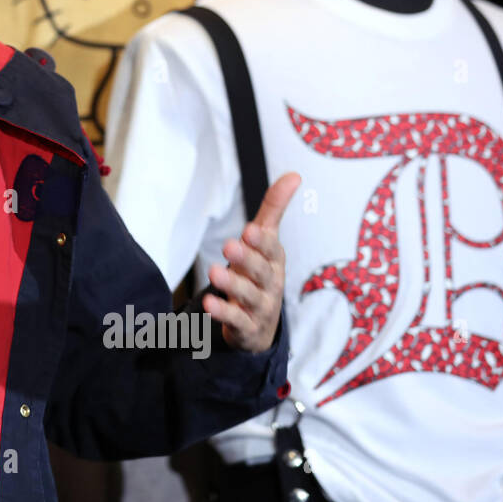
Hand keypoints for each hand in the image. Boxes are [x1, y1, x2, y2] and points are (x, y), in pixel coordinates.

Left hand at [202, 171, 300, 352]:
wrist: (262, 323)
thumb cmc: (261, 272)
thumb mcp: (266, 242)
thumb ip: (274, 209)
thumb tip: (294, 175)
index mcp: (274, 261)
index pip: (272, 250)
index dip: (262, 242)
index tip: (249, 230)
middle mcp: (271, 284)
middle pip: (261, 272)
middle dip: (247, 259)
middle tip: (229, 246)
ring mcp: (260, 307)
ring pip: (248, 296)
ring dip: (232, 285)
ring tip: (214, 272)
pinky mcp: (246, 327)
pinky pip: (236, 320)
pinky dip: (223, 313)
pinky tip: (208, 304)